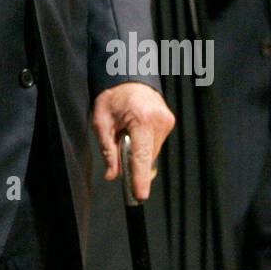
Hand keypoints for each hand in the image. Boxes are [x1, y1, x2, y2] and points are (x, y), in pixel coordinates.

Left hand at [91, 82, 174, 201]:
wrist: (129, 74)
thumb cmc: (112, 96)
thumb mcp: (101, 121)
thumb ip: (108, 149)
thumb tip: (112, 175)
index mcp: (141, 119)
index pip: (141, 156)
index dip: (140, 177)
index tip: (140, 195)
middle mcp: (159, 121)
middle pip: (147, 156)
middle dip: (134, 161)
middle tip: (119, 146)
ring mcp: (167, 121)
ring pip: (152, 151)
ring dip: (139, 151)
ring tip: (126, 132)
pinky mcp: (169, 122)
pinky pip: (156, 143)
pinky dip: (145, 144)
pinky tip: (136, 131)